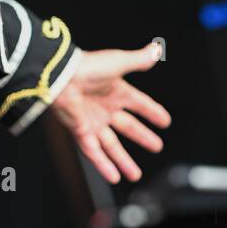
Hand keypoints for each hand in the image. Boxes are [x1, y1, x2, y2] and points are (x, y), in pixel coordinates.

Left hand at [50, 41, 170, 183]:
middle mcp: (105, 108)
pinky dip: (103, 165)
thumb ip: (139, 60)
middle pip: (128, 127)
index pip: (139, 104)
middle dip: (142, 138)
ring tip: (135, 174)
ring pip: (111, 146)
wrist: (61, 77)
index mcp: (116, 91)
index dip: (152, 112)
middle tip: (156, 146)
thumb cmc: (88, 67)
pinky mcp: (81, 131)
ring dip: (123, 161)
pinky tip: (114, 177)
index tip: (165, 121)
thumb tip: (156, 50)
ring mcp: (93, 121)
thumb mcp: (119, 62)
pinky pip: (94, 152)